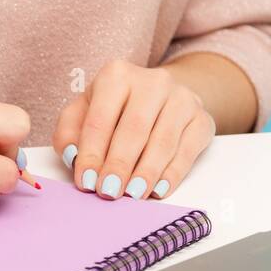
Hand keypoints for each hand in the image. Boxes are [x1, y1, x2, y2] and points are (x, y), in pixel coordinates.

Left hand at [53, 60, 215, 200]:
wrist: (162, 98)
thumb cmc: (115, 109)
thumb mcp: (84, 111)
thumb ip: (69, 132)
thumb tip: (73, 157)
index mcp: (117, 75)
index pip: (100, 119)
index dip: (91, 154)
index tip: (86, 182)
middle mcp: (153, 82)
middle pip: (134, 129)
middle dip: (119, 165)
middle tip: (109, 192)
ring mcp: (182, 99)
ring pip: (163, 141)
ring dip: (146, 172)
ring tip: (132, 194)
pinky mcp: (202, 119)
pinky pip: (188, 150)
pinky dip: (173, 174)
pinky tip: (158, 190)